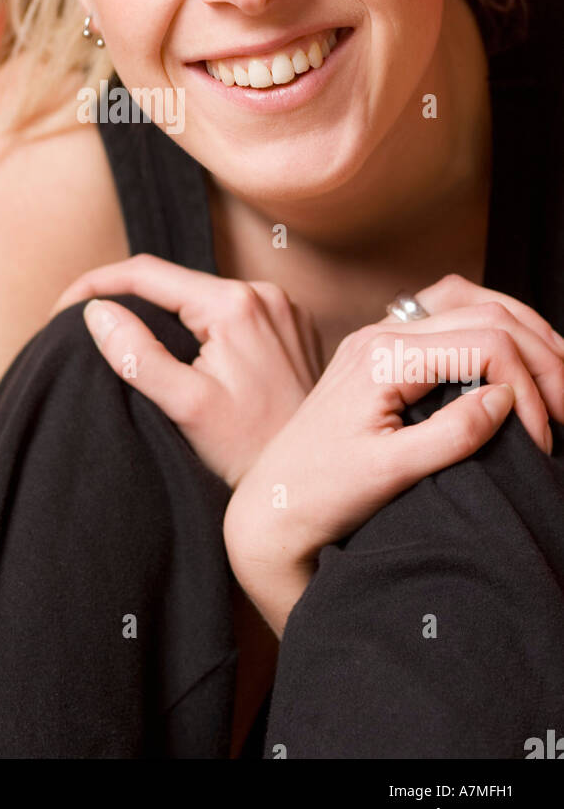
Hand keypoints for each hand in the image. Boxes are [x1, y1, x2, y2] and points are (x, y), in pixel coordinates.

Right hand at [51, 253, 317, 488]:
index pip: (148, 273)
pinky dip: (197, 326)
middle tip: (84, 327)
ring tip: (124, 339)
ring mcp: (282, 309)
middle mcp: (264, 294)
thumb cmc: (250, 453)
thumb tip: (96, 311)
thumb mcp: (185, 406)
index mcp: (235, 304)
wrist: (307, 483)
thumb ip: (137, 355)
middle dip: (127, 300)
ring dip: (162, 314)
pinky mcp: (289, 327)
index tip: (61, 311)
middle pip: (174, 283)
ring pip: (201, 297)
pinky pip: (229, 312)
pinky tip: (180, 353)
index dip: (96, 285)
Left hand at [222, 306, 561, 636]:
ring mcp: (381, 338)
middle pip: (488, 313)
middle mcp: (382, 334)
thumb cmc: (322, 493)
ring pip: (472, 302)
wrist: (272, 505)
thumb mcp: (391, 473)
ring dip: (523, 334)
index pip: (486, 342)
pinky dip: (493, 331)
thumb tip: (506, 399)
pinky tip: (514, 363)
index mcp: (384, 357)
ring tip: (557, 377)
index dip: (530, 387)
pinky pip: (449, 317)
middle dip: (542, 356)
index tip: (542, 441)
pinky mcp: (383, 354)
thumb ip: (453, 434)